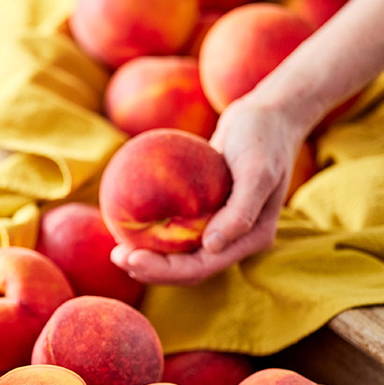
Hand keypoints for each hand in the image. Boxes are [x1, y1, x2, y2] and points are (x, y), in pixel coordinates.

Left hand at [110, 97, 308, 284]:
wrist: (267, 113)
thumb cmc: (262, 137)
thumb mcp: (257, 170)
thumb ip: (240, 212)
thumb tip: (213, 248)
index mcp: (250, 238)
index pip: (202, 267)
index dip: (164, 271)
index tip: (131, 259)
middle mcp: (235, 239)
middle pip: (188, 268)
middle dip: (151, 270)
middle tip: (116, 256)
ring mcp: (221, 226)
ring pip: (181, 254)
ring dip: (149, 257)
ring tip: (116, 250)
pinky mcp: (208, 211)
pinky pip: (178, 230)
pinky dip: (153, 233)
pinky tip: (126, 224)